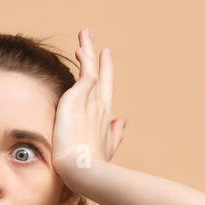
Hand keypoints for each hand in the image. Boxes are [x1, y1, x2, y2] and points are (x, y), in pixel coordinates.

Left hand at [51, 27, 126, 184]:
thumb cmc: (88, 167)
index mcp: (103, 120)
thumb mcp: (103, 149)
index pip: (105, 93)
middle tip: (103, 48)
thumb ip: (113, 134)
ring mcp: (92, 102)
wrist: (81, 170)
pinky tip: (81, 49)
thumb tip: (123, 121)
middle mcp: (100, 108)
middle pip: (104, 78)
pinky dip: (85, 60)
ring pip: (92, 70)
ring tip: (84, 34)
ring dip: (89, 51)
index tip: (105, 61)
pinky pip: (85, 73)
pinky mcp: (80, 98)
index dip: (106, 76)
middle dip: (102, 62)